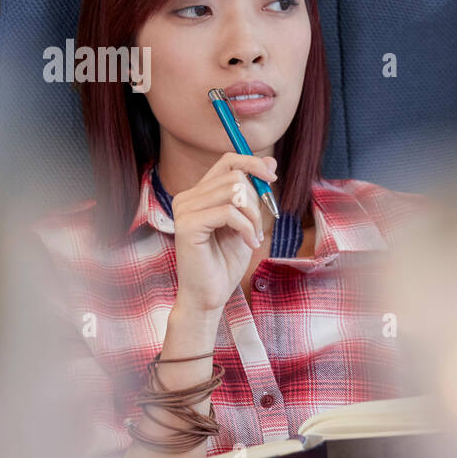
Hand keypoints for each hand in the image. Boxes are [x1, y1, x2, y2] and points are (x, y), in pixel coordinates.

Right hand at [171, 152, 277, 315]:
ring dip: (253, 216)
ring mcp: (184, 209)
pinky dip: (246, 228)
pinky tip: (248, 244)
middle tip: (257, 229)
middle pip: (235, 177)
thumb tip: (270, 162)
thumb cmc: (225, 263)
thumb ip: (254, 194)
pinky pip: (228, 212)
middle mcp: (187, 197)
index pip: (227, 161)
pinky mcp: (187, 225)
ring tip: (252, 237)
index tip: (272, 178)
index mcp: (199, 194)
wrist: (208, 296)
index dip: (252, 163)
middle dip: (256, 202)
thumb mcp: (247, 222)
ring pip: (234, 192)